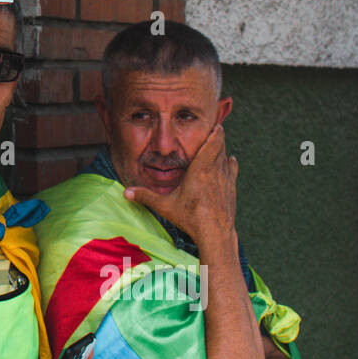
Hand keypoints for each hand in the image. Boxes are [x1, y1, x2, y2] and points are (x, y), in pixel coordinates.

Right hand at [124, 124, 237, 246]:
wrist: (215, 234)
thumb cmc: (190, 218)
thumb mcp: (165, 206)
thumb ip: (145, 196)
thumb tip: (125, 192)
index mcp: (200, 170)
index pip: (211, 144)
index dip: (215, 133)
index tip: (216, 124)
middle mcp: (215, 172)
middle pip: (220, 148)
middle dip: (218, 138)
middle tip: (216, 128)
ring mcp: (226, 181)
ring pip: (226, 158)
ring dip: (223, 149)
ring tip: (219, 143)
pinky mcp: (231, 191)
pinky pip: (232, 170)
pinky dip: (230, 163)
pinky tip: (230, 160)